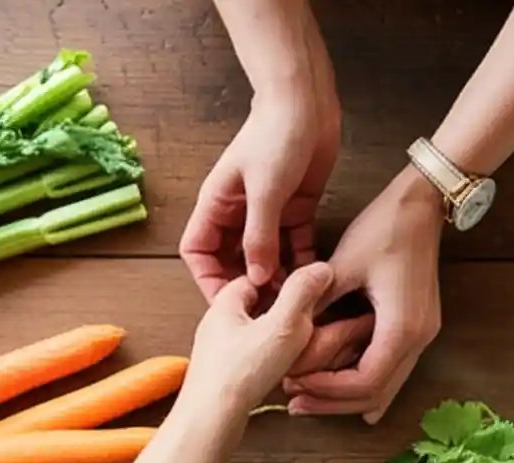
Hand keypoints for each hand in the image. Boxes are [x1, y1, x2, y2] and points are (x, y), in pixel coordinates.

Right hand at [179, 96, 338, 298]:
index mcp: (217, 205)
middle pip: (232, 261)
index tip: (230, 302)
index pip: (198, 251)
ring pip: (266, 257)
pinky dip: (301, 261)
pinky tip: (314, 278)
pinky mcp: (296, 209)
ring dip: (278, 277)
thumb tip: (256, 279)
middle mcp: (238, 213)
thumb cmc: (275, 135)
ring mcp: (268, 213)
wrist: (307, 102)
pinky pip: (294, 244)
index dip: (208, 279)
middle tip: (267, 309)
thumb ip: (258, 237)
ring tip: (293, 301)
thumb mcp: (264, 190)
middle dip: (247, 285)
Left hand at [181, 262, 334, 418]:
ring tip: (300, 343)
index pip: (255, 277)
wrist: (209, 422)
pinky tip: (282, 368)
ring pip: (254, 333)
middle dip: (282, 308)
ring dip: (276, 335)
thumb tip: (320, 267)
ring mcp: (218, 352)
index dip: (282, 278)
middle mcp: (217, 325)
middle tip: (308, 315)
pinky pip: (250, 357)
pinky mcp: (223, 376)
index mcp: (224, 304)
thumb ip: (302, 294)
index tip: (306, 285)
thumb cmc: (238, 376)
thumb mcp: (282, 326)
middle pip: (255, 305)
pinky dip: (268, 358)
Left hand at [284, 168, 444, 422]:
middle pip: (376, 393)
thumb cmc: (384, 229)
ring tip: (310, 397)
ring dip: (347, 396)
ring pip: (386, 386)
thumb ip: (315, 302)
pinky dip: (365, 382)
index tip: (295, 384)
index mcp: (401, 327)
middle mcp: (418, 339)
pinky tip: (341, 390)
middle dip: (334, 402)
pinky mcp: (417, 326)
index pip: (364, 381)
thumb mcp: (341, 265)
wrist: (422, 204)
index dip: (328, 390)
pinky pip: (392, 368)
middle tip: (296, 403)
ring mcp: (422, 334)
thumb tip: (285, 330)